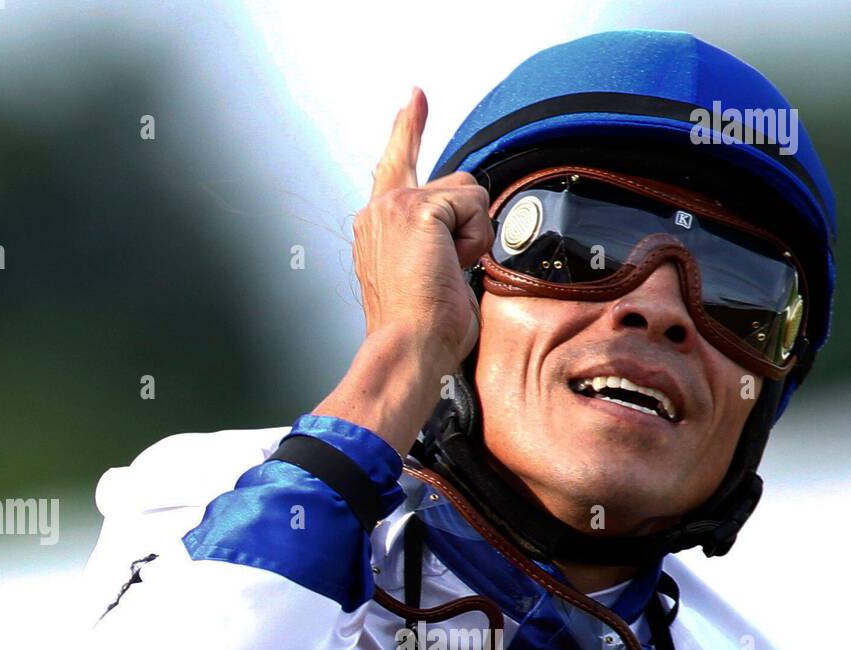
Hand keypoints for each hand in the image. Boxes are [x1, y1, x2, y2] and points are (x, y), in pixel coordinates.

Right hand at [353, 87, 493, 371]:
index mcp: (377, 229)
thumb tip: (461, 244)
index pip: (396, 166)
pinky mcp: (418, 208)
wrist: (407, 349)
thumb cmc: (418, 333)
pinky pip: (473, 207)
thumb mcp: (428, 280)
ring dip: (471, 237)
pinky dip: (473, 241)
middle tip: (448, 266)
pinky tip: (449, 267)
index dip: (408, 129)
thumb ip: (438, 246)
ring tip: (445, 274)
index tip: (415, 98)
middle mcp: (380, 212)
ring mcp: (395, 206)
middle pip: (453, 183)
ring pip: (468, 195)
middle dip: (468, 225)